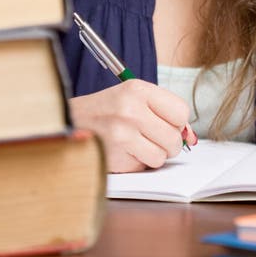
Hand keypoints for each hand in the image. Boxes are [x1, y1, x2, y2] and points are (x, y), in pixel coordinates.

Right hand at [69, 80, 196, 172]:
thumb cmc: (105, 110)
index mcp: (137, 89)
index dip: (178, 122)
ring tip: (136, 144)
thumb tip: (189, 136)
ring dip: (153, 155)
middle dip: (168, 143)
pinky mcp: (114, 157)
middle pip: (174, 138)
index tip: (167, 123)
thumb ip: (162, 111)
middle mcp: (130, 109)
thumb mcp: (132, 97)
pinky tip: (123, 152)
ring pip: (162, 156)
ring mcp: (122, 134)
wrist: (66, 122)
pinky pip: (144, 167)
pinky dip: (137, 164)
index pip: (181, 111)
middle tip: (151, 137)